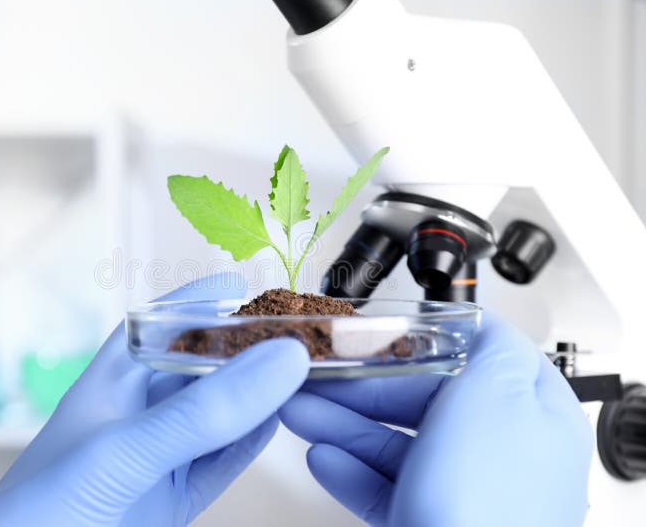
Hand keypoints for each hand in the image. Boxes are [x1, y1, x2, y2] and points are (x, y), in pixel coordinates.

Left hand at [0, 273, 309, 525]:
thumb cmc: (42, 507)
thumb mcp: (123, 449)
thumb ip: (201, 411)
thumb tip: (281, 360)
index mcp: (113, 380)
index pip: (163, 325)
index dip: (203, 303)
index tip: (249, 285)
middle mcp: (139, 413)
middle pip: (203, 369)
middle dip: (247, 351)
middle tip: (299, 333)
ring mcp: (159, 457)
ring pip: (221, 416)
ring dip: (260, 397)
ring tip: (305, 373)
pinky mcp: (173, 499)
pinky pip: (223, 463)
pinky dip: (252, 443)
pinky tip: (279, 423)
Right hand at [279, 314, 592, 526]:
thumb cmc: (489, 505)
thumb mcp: (495, 393)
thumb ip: (491, 345)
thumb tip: (481, 320)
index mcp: (529, 414)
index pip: (475, 359)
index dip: (425, 342)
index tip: (377, 334)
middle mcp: (500, 453)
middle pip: (424, 400)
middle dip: (364, 385)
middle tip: (317, 375)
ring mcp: (463, 494)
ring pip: (396, 442)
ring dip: (343, 423)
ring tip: (297, 410)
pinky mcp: (429, 524)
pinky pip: (384, 488)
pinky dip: (350, 470)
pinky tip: (322, 458)